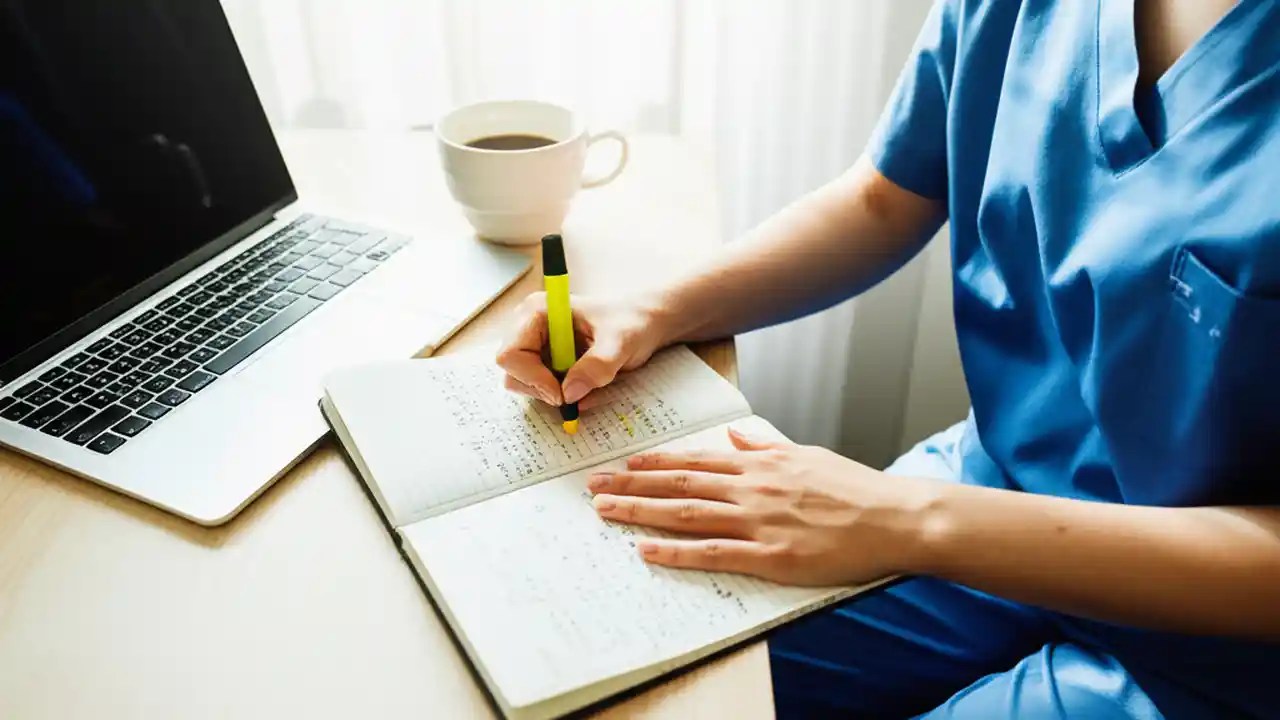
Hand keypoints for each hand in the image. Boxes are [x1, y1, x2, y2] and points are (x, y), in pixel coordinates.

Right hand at [496, 293, 669, 407]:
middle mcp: (528, 327)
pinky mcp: (544, 361)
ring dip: (552, 393)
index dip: (532, 379)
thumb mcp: (620, 343)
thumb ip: (597, 366)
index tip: (562, 393)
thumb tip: (569, 393)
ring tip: (585, 383)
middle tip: (576, 392)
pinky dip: (560, 394)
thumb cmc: (631, 321)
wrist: (643, 322)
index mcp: (537, 312)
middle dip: (542, 389)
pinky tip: (584, 384)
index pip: (510, 355)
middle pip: (512, 373)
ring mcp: (534, 346)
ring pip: (524, 385)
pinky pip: (540, 389)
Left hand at [588, 427, 937, 585]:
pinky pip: (712, 552)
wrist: (895, 517)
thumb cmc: (855, 488)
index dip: (654, 462)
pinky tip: (646, 550)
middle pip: (679, 483)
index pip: (695, 459)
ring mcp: (759, 521)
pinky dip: (675, 551)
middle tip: (593, 486)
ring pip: (686, 513)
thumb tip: (736, 435)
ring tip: (605, 510)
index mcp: (761, 463)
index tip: (624, 462)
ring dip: (640, 511)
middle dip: (631, 484)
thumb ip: (766, 446)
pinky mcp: (771, 555)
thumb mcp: (807, 454)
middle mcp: (752, 487)